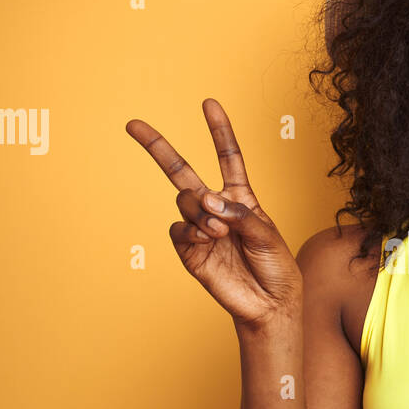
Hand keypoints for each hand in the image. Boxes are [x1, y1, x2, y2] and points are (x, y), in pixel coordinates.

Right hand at [125, 99, 301, 331]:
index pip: (227, 157)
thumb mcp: (267, 234)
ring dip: (199, 212)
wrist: (270, 305)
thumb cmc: (277, 267)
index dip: (219, 130)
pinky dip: (191, 232)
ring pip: (183, 201)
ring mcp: (200, 229)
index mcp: (240, 198)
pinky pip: (178, 231)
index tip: (208, 103)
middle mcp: (216, 209)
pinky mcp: (189, 252)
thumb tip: (206, 199)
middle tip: (132, 124)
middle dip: (157, 147)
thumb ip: (239, 214)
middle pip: (181, 171)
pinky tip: (206, 241)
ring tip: (218, 232)